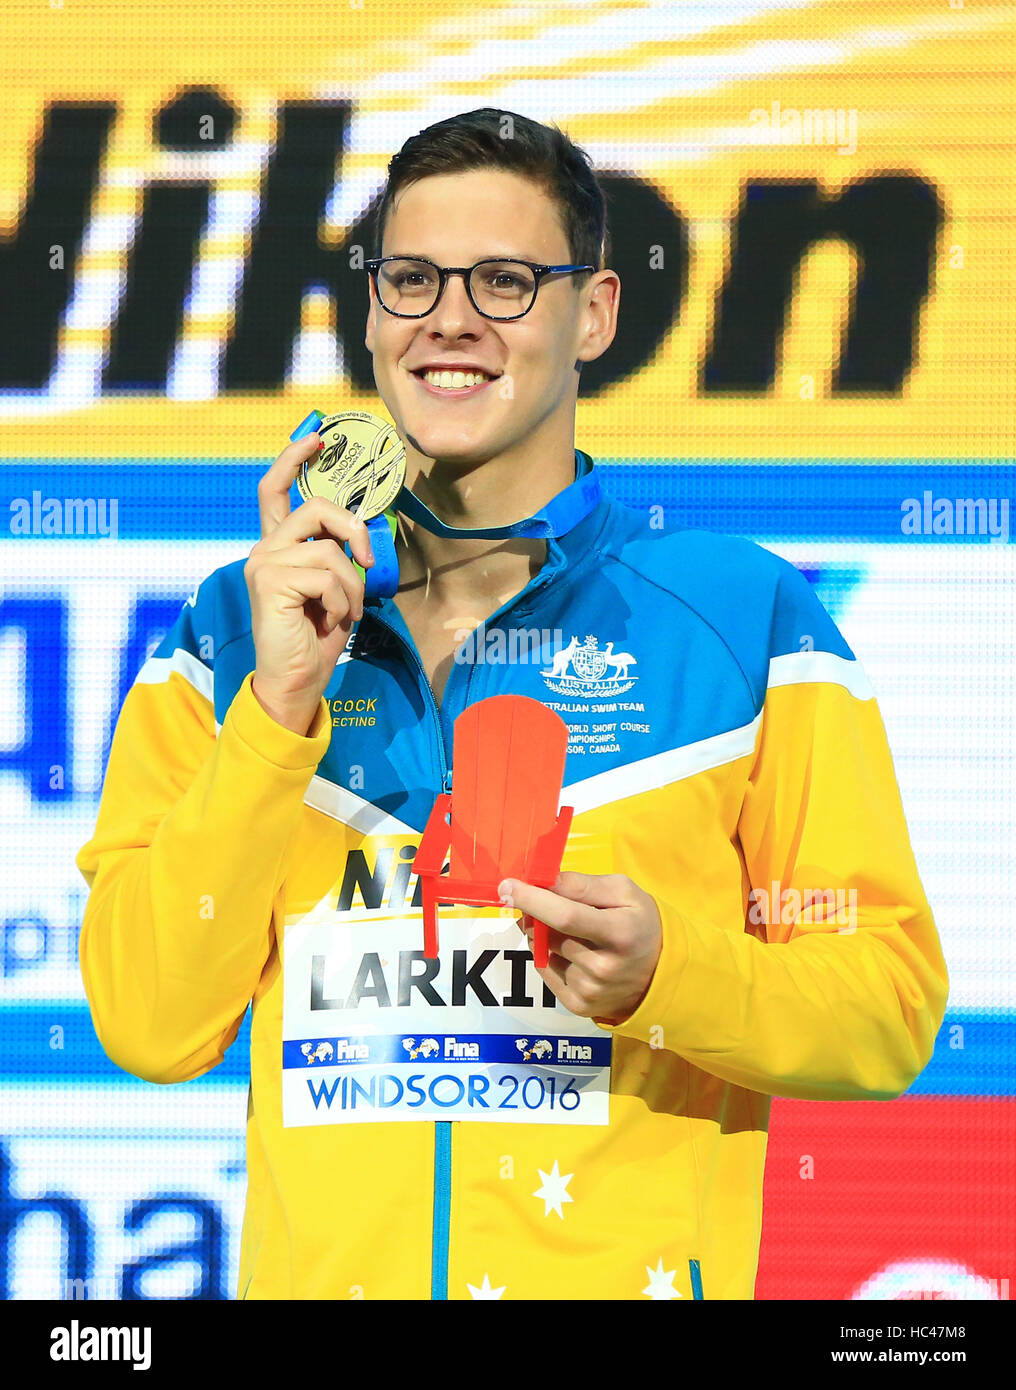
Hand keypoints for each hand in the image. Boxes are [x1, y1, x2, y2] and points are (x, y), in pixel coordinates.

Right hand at [246, 431, 374, 733]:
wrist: (296, 681)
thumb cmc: (316, 639)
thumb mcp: (335, 589)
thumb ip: (338, 556)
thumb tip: (363, 536)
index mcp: (279, 547)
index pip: (275, 491)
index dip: (293, 459)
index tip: (316, 438)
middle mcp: (265, 549)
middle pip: (316, 508)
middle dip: (354, 530)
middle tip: (368, 561)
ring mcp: (264, 563)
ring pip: (330, 549)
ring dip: (352, 585)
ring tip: (344, 611)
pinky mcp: (270, 580)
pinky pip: (327, 574)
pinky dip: (342, 600)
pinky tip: (332, 620)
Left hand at [498, 871, 662, 1025]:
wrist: (661, 975)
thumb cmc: (640, 923)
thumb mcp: (624, 892)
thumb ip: (584, 885)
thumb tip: (545, 880)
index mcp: (619, 933)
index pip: (565, 916)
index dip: (532, 899)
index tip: (507, 886)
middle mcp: (603, 967)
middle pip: (550, 934)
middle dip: (536, 914)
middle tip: (541, 904)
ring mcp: (589, 990)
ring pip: (544, 952)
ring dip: (544, 936)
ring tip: (569, 931)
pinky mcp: (578, 1005)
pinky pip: (546, 972)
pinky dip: (549, 957)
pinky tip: (570, 952)